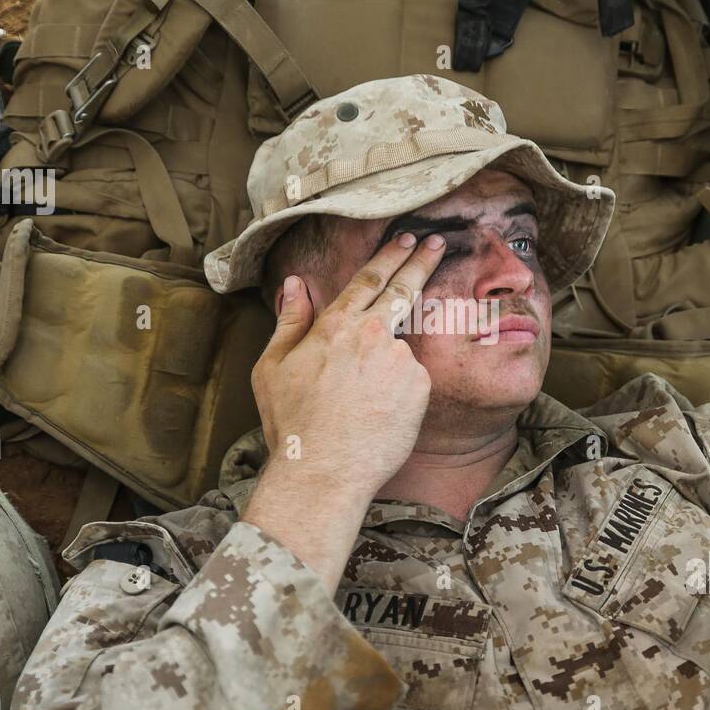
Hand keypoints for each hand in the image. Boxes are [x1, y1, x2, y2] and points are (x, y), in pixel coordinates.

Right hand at [250, 232, 445, 498]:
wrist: (324, 470)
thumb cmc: (293, 423)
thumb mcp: (272, 368)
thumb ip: (289, 321)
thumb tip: (295, 283)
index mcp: (335, 326)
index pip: (369, 280)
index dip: (390, 256)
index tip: (407, 239)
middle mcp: (373, 335)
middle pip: (403, 290)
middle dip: (421, 262)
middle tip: (436, 243)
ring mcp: (400, 360)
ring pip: (398, 353)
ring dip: (387, 368)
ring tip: (361, 401)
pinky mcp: (420, 387)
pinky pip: (411, 382)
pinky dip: (398, 392)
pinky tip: (377, 416)